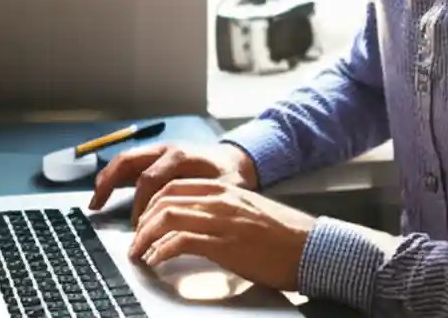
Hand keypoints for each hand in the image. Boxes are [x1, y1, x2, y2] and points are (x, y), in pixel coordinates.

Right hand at [89, 142, 258, 224]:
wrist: (236, 159)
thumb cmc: (230, 176)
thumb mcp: (223, 189)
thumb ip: (201, 200)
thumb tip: (180, 220)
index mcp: (180, 156)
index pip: (150, 178)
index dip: (140, 203)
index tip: (137, 225)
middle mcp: (164, 150)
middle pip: (128, 161)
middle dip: (109, 183)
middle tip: (96, 205)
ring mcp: (157, 152)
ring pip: (124, 160)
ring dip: (106, 180)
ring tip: (95, 202)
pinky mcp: (154, 158)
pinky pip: (128, 164)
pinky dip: (113, 178)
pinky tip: (104, 194)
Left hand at [128, 178, 315, 291]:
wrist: (314, 248)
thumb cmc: (285, 236)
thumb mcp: (249, 213)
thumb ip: (222, 211)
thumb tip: (194, 224)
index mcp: (225, 189)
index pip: (174, 186)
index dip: (151, 205)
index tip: (142, 223)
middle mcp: (220, 199)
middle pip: (164, 199)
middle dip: (141, 221)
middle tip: (134, 241)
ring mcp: (222, 220)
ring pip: (167, 217)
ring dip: (144, 236)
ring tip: (138, 253)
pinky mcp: (225, 244)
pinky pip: (180, 241)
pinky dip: (161, 250)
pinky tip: (156, 260)